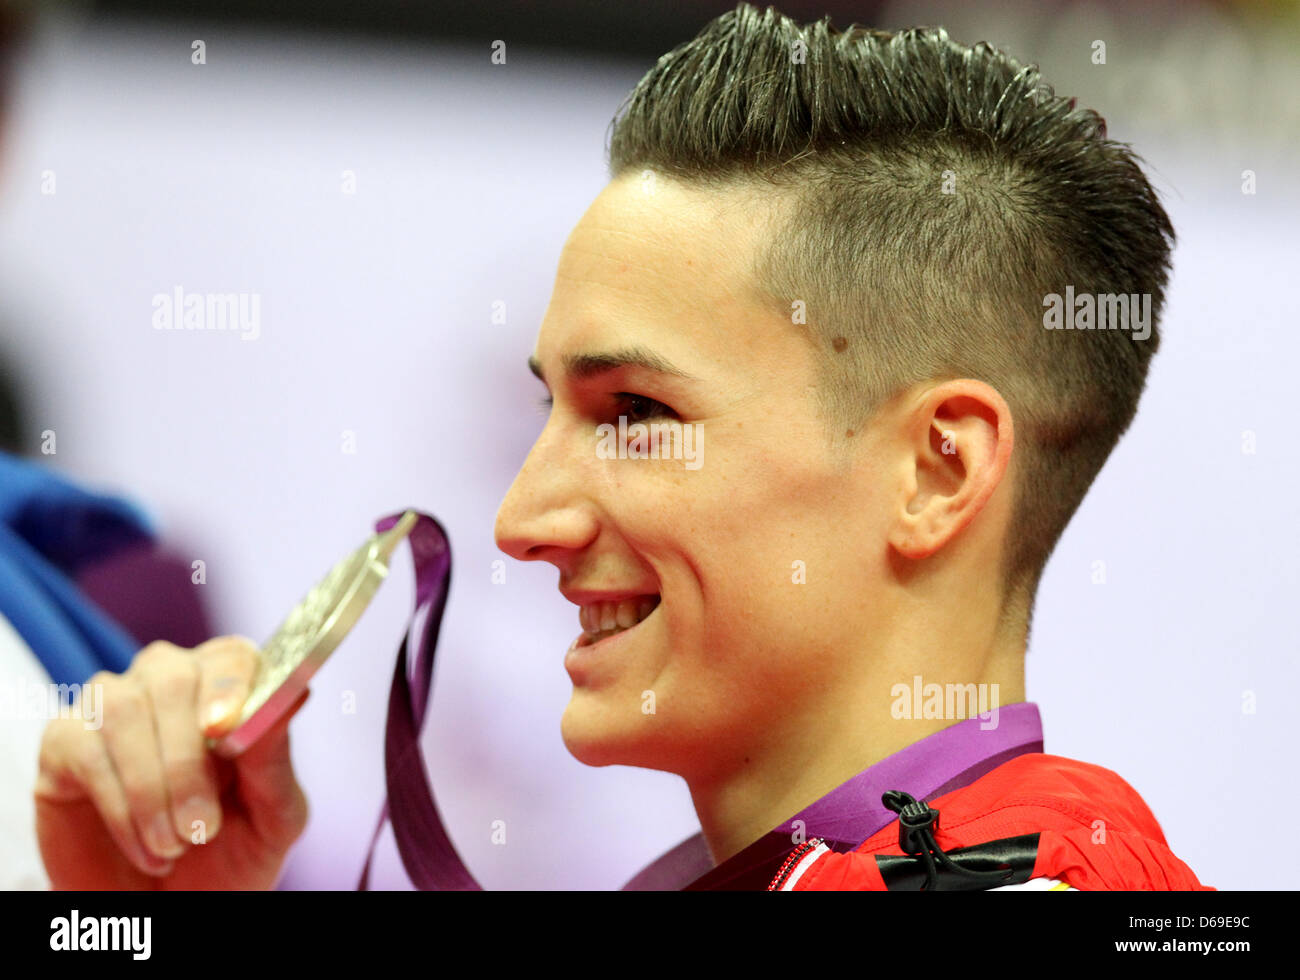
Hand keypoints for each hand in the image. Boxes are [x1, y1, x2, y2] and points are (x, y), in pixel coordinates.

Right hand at [35, 636, 309, 889]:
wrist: (174, 906)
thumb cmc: (231, 852)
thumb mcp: (273, 816)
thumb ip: (276, 759)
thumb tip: (295, 695)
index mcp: (232, 687)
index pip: (233, 656)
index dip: (230, 684)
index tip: (225, 729)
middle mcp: (170, 679)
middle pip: (173, 678)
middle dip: (187, 760)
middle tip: (202, 827)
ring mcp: (113, 704)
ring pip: (124, 711)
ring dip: (151, 788)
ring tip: (175, 845)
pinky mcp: (65, 741)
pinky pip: (86, 752)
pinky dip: (120, 810)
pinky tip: (147, 849)